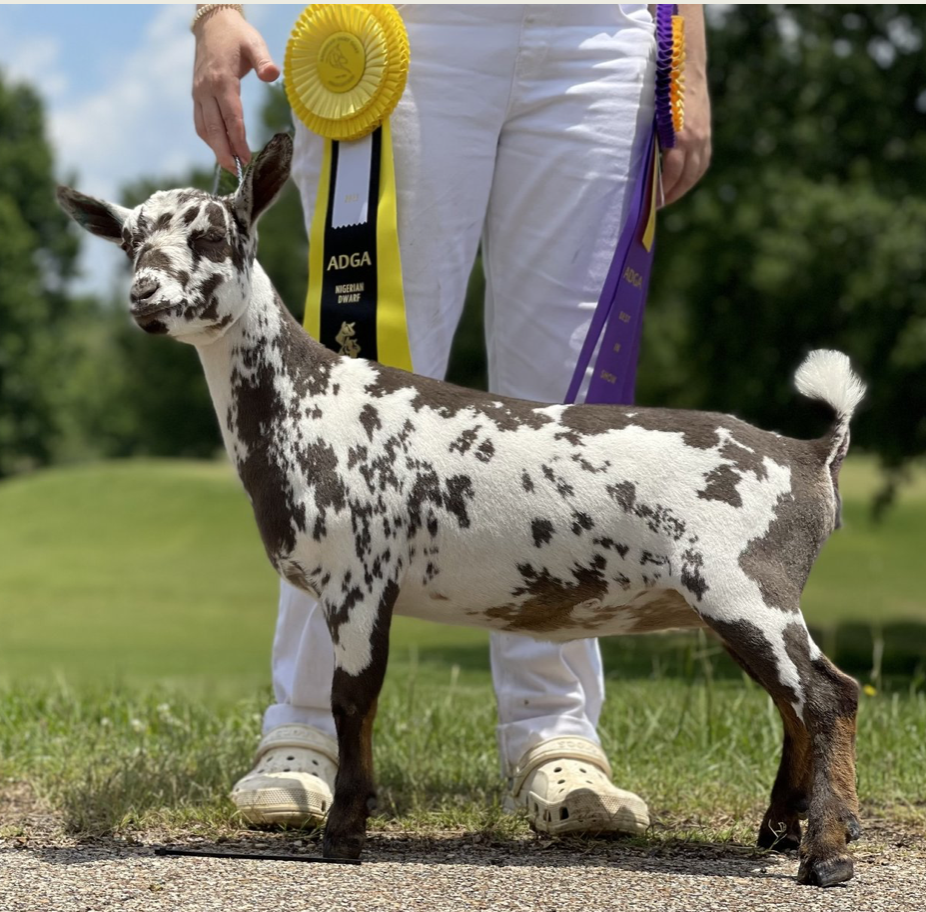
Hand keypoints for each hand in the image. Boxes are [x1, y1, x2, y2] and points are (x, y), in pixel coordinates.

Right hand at [192, 9, 280, 171]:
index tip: (247, 158)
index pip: (231, 117)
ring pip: (205, 128)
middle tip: (237, 171)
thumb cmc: (237, 35)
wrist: (212, 23)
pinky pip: (200, 122)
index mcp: (222, 80)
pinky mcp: (197, 95)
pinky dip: (209, 138)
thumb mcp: (254, 42)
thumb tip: (273, 75)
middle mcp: (206, 90)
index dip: (238, 140)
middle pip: (214, 129)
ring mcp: (199, 93)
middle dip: (225, 152)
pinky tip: (221, 148)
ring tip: (231, 165)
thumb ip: (264, 60)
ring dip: (216, 149)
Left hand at [660, 68, 711, 206]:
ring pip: (696, 172)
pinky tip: (682, 180)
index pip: (672, 175)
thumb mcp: (649, 117)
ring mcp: (704, 136)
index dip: (661, 192)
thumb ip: (647, 140)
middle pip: (686, 178)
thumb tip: (635, 167)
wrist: (684, 64)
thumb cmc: (659, 90)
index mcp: (680, 137)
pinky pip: (703, 161)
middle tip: (656, 206)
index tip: (650, 203)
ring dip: (683, 187)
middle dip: (671, 194)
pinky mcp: (706, 132)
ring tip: (667, 196)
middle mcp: (696, 139)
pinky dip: (693, 174)